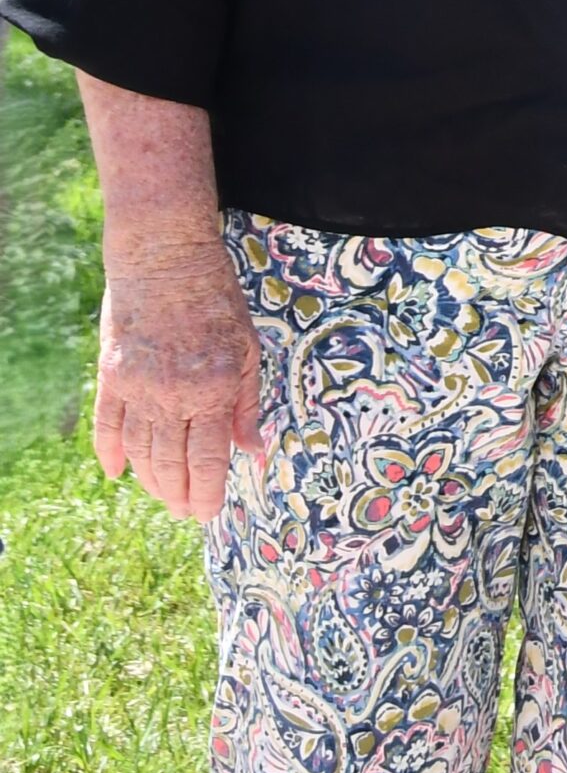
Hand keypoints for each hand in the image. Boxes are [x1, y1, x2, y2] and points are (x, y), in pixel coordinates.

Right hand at [92, 246, 263, 520]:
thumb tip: (254, 451)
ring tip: (165, 495)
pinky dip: (110, 454)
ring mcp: (137, 388)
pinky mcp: (111, 377)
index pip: (208, 459)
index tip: (209, 512)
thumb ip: (247, 403)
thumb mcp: (248, 348)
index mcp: (214, 388)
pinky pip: (107, 428)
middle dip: (180, 495)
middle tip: (188, 511)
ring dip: (151, 481)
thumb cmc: (217, 302)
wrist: (166, 261)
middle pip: (171, 464)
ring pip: (140, 453)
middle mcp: (173, 395)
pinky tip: (118, 474)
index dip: (208, 492)